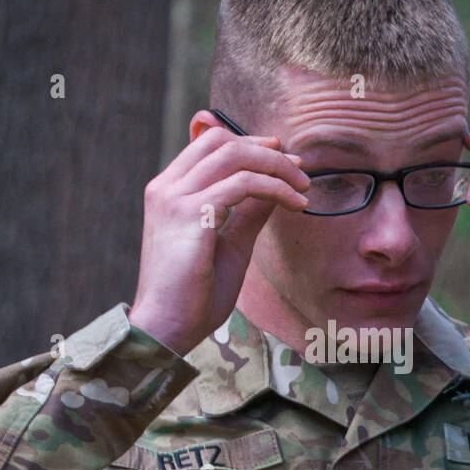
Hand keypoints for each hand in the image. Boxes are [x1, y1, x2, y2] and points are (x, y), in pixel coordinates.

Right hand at [128, 114, 310, 356]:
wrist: (168, 328)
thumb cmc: (195, 295)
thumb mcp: (230, 244)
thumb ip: (248, 213)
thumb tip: (273, 188)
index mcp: (168, 191)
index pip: (208, 143)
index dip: (249, 144)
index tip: (283, 158)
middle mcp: (166, 188)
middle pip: (220, 141)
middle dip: (265, 149)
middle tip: (299, 169)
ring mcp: (174, 199)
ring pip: (234, 156)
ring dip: (276, 166)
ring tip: (303, 186)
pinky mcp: (191, 215)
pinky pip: (243, 184)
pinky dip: (276, 188)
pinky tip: (296, 204)